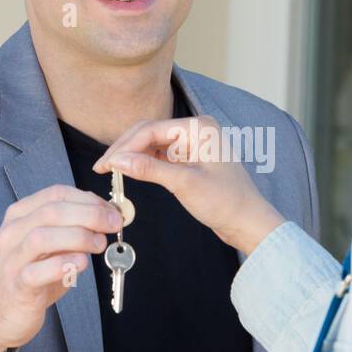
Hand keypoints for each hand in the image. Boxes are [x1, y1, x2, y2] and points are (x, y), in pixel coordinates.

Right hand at [0, 184, 123, 351]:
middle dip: (90, 215)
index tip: (112, 211)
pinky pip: (38, 272)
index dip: (89, 199)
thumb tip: (106, 215)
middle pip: (52, 211)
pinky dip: (64, 265)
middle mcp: (13, 233)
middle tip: (113, 225)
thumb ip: (71, 228)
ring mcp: (12, 259)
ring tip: (99, 245)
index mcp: (21, 216)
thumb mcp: (49, 245)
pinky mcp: (16, 286)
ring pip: (43, 237)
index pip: (56, 194)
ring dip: (78, 237)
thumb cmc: (29, 274)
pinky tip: (81, 264)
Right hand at [92, 115, 284, 255]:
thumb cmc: (227, 202)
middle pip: (149, 133)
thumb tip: (118, 161)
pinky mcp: (190, 161)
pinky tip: (130, 173)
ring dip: (132, 157)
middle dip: (125, 149)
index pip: (150, 130)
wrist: (249, 223)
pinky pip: (161, 157)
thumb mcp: (185, 184)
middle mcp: (196, 131)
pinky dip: (144, 164)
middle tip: (102, 167)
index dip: (124, 147)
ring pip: (152, 145)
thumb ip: (150, 170)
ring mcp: (193, 146)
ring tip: (111, 172)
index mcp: (199, 128)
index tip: (105, 164)